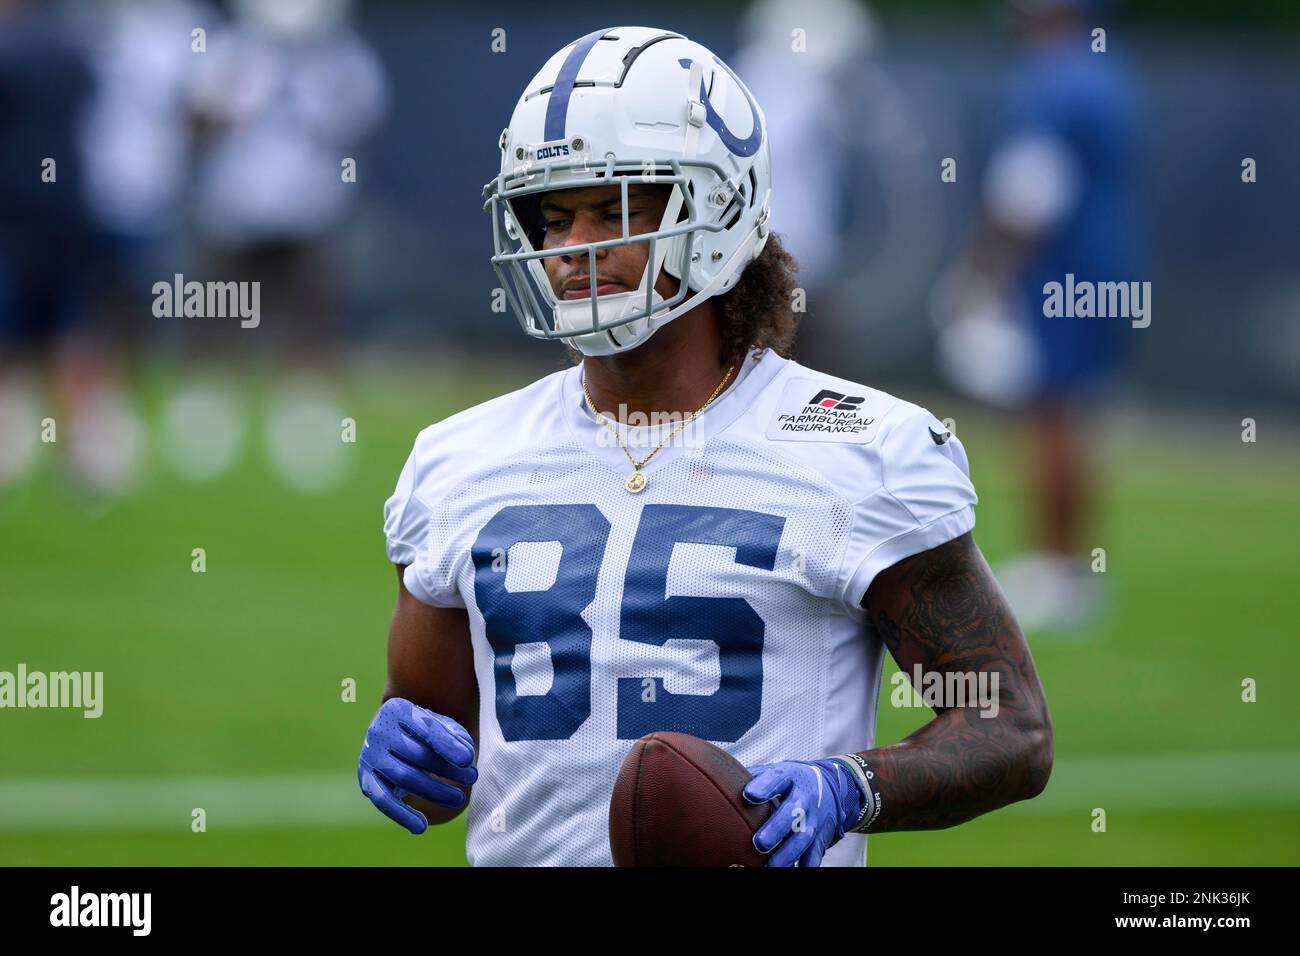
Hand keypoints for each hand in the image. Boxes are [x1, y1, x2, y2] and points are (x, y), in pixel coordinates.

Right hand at [358, 697, 477, 833]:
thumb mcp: (441, 725)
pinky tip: (420, 826)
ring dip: (434, 791)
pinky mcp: (366, 778)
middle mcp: (380, 730)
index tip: (468, 759)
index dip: (448, 744)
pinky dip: (401, 814)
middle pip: (418, 755)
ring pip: (404, 777)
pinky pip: (382, 799)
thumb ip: (456, 737)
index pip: (427, 728)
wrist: (392, 736)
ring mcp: (370, 755)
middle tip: (472, 778)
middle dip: (448, 770)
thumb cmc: (423, 730)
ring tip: (458, 799)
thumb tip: (466, 757)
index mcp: (400, 710)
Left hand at [742, 758, 863, 866]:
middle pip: (792, 812)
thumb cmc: (790, 781)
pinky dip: (806, 866)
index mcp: (789, 777)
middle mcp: (804, 797)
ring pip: (803, 838)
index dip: (764, 786)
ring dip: (788, 854)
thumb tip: (722, 781)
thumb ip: (752, 776)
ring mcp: (814, 818)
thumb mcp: (775, 771)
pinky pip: (814, 854)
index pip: (776, 778)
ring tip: (771, 866)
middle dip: (776, 828)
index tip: (748, 795)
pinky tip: (793, 872)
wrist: (830, 786)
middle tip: (759, 843)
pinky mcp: (820, 837)